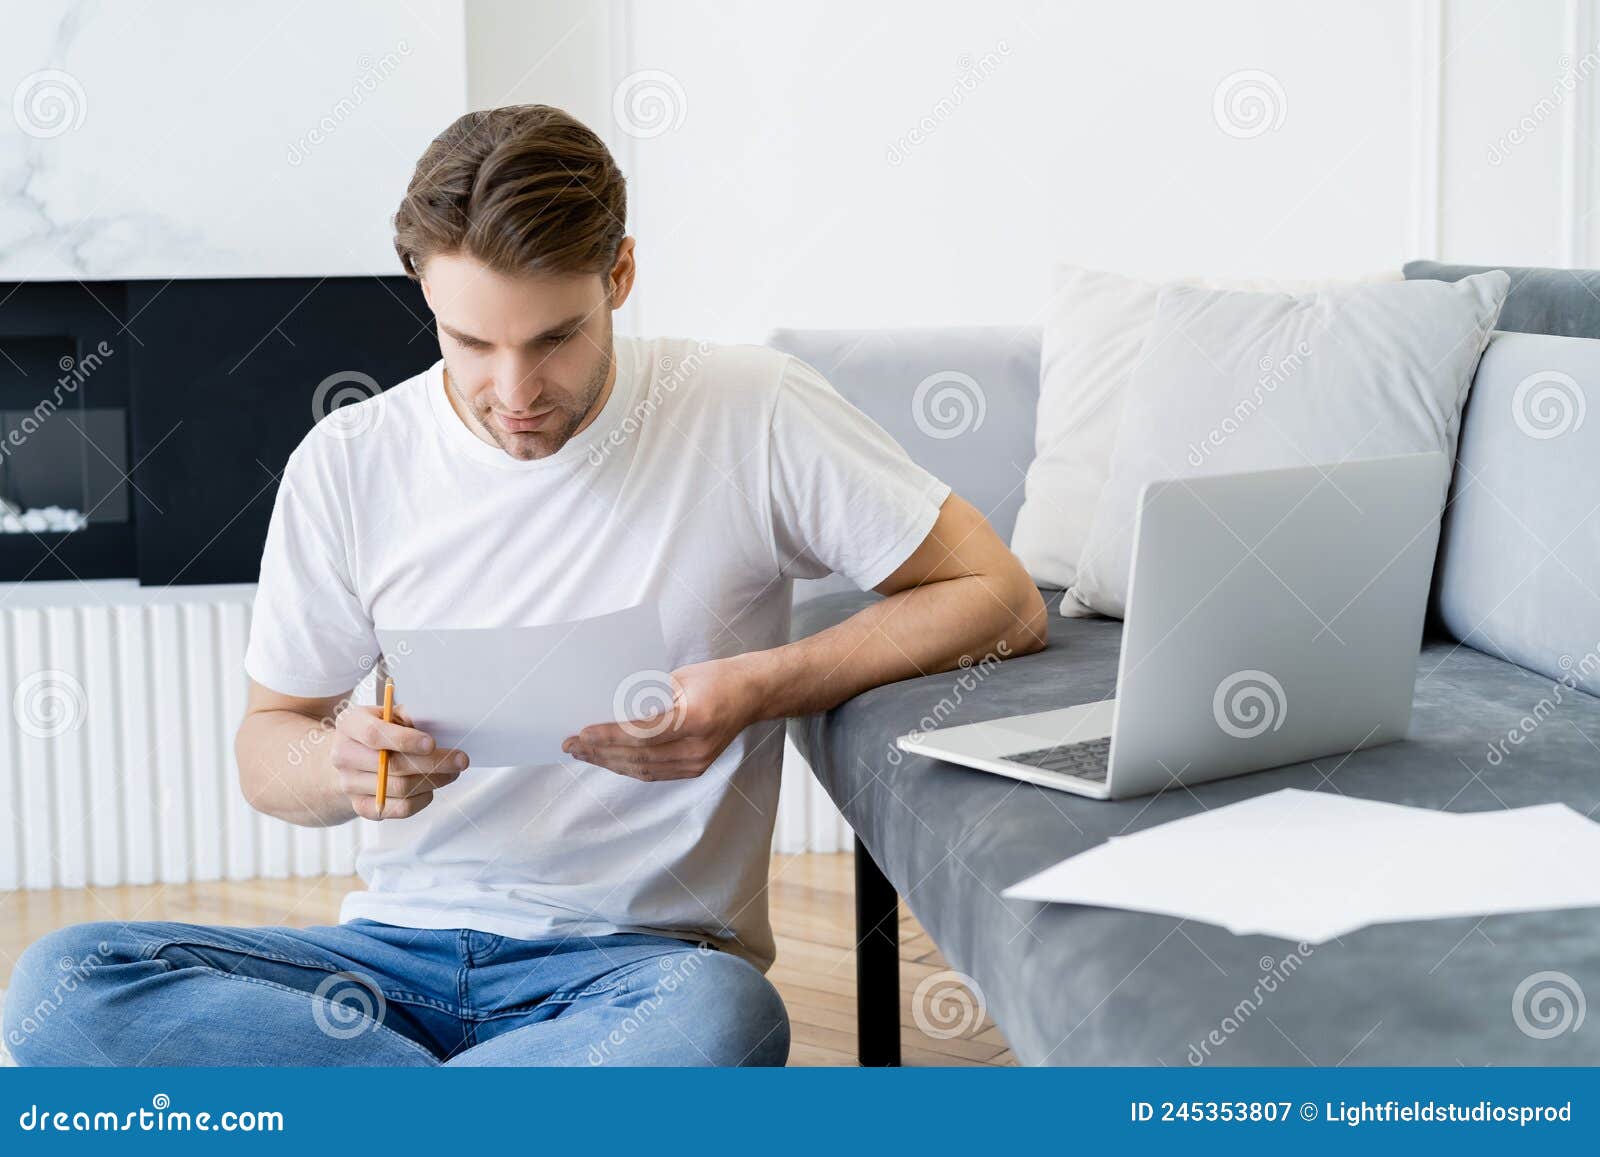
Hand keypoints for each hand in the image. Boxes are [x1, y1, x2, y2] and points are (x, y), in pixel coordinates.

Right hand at [331, 701, 468, 819]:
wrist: (349, 758)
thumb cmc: (377, 730)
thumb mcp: (386, 714)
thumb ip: (406, 715)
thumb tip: (434, 721)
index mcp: (349, 725)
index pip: (374, 735)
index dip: (405, 740)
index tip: (432, 743)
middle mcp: (344, 756)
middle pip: (391, 766)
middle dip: (433, 763)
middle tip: (460, 759)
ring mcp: (350, 785)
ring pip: (400, 789)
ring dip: (434, 781)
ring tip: (453, 771)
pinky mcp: (362, 807)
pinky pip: (400, 808)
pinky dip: (423, 798)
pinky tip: (432, 786)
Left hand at [562, 656, 766, 780]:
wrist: (753, 694)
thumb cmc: (718, 677)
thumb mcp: (681, 677)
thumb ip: (648, 696)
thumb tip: (608, 710)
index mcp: (696, 719)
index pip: (643, 734)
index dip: (609, 736)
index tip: (582, 733)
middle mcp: (697, 748)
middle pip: (639, 757)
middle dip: (600, 752)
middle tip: (570, 745)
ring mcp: (697, 763)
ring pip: (643, 770)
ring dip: (609, 762)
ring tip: (582, 753)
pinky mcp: (695, 769)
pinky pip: (654, 772)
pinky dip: (627, 766)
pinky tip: (608, 759)